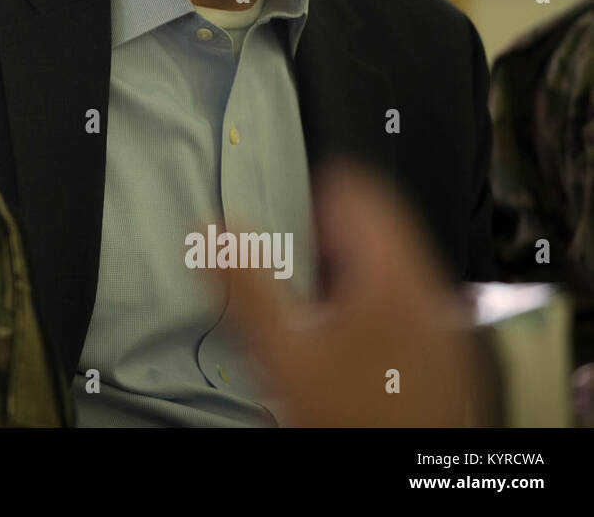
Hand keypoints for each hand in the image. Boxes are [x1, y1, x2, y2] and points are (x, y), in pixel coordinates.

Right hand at [220, 160, 494, 426]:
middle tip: (291, 281)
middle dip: (323, 247)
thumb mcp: (282, 350)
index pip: (356, 190)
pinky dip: (370, 312)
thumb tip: (213, 227)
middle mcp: (428, 289)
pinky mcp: (443, 352)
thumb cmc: (352, 416)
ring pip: (389, 268)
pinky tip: (346, 352)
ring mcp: (441, 322)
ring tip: (313, 320)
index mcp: (391, 273)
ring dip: (345, 280)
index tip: (285, 220)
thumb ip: (245, 284)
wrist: (400, 467)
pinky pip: (404, 306)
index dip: (311, 195)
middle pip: (373, 229)